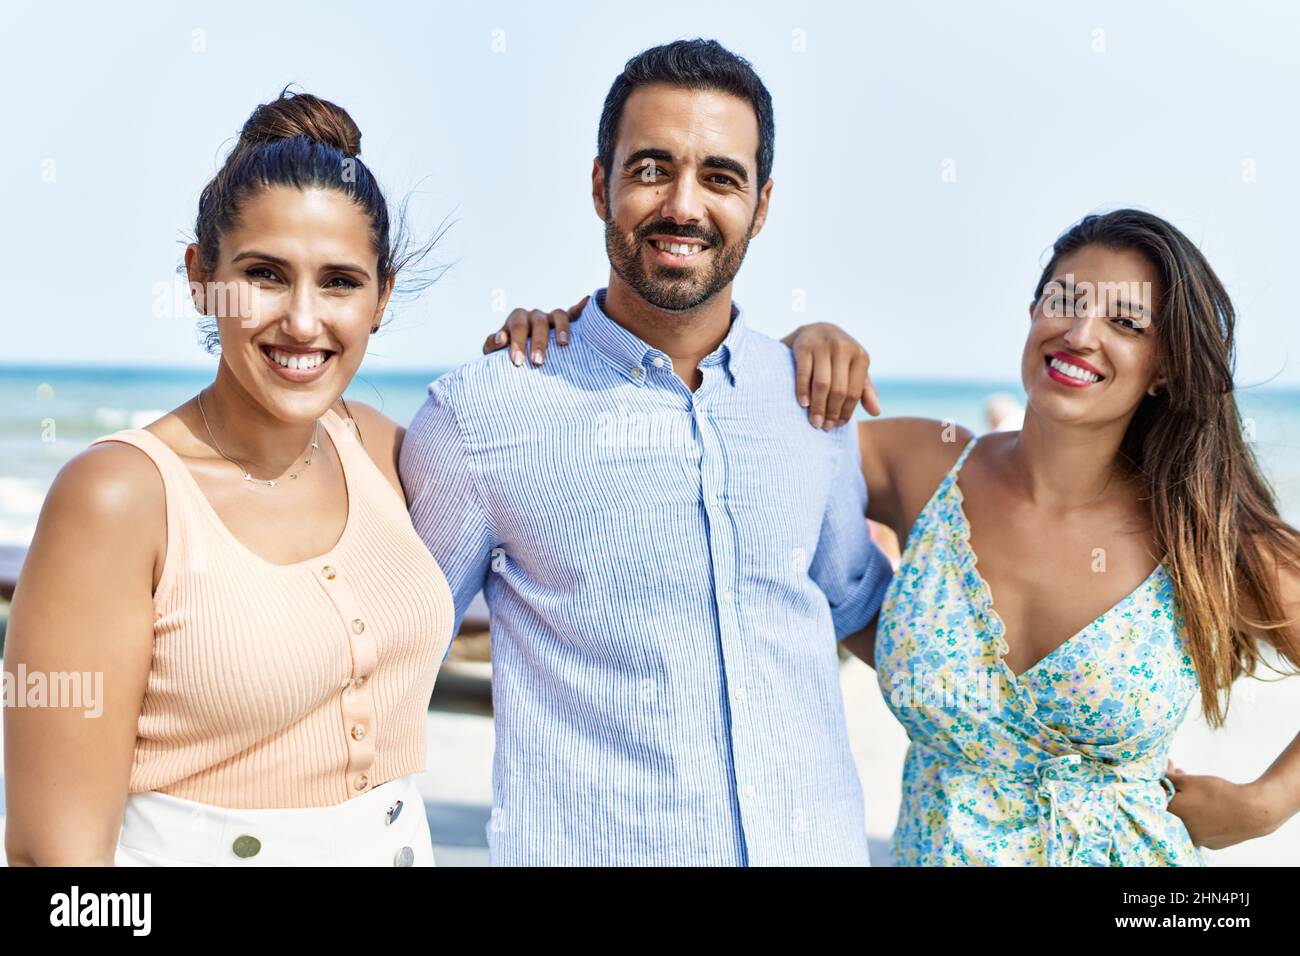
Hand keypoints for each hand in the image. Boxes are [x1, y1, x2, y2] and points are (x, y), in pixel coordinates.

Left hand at [483, 297, 588, 365]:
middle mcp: (535, 316)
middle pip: (539, 323)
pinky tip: (587, 301)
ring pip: (558, 316)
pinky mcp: (565, 323)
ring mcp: (551, 318)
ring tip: (563, 344)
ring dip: (562, 328)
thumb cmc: (506, 353)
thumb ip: (491, 344)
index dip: (517, 343)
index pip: (518, 327)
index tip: (518, 362)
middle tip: (537, 362)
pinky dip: (580, 307)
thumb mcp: (493, 351)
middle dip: (538, 342)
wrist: (518, 354)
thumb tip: (500, 339)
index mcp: (517, 319)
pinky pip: (574, 314)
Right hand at [780, 322, 880, 429]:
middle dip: (831, 412)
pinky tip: (803, 404)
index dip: (846, 412)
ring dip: (818, 406)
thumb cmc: (839, 357)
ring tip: (815, 421)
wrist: (816, 331)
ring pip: (822, 384)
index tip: (838, 425)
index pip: (854, 392)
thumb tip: (876, 413)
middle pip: (838, 390)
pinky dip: (803, 391)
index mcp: (860, 356)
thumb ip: (865, 391)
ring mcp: (823, 346)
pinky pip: (804, 374)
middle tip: (824, 427)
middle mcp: (844, 348)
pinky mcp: (804, 346)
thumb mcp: (855, 370)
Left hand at [1165, 766, 1282, 848]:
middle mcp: (1181, 831)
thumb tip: (1160, 776)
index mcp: (1172, 815)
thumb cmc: (1218, 794)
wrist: (1252, 812)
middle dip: (1174, 787)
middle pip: (1172, 805)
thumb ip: (1170, 779)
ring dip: (1187, 799)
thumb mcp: (1189, 780)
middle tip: (1181, 772)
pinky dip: (1201, 813)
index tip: (1171, 768)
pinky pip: (1201, 826)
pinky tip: (1209, 803)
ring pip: (1186, 816)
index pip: (1158, 795)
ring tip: (1197, 784)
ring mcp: (1197, 839)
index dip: (1163, 779)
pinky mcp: (1212, 843)